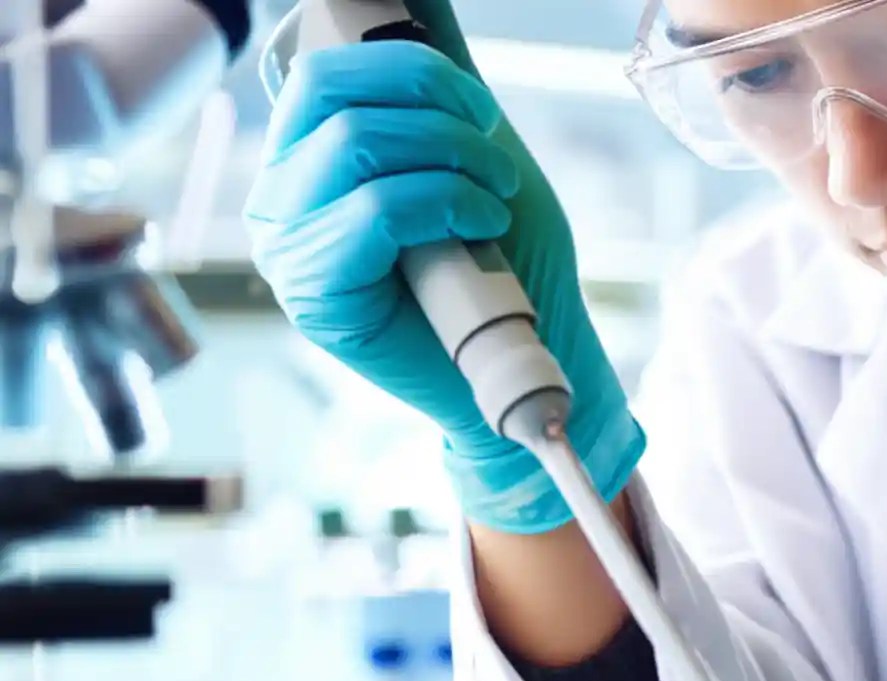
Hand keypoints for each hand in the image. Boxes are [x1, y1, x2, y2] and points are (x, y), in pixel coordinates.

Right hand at [244, 1, 643, 533]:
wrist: (523, 357)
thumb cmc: (496, 259)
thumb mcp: (468, 156)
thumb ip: (430, 90)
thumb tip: (418, 5)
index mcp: (306, 157)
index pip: (321, 70)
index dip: (405, 67)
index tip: (476, 106)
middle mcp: (280, 198)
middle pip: (331, 92)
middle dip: (435, 104)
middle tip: (492, 147)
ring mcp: (289, 249)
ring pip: (356, 145)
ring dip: (453, 159)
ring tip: (495, 198)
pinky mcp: (315, 296)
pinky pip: (373, 211)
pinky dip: (445, 206)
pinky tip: (479, 231)